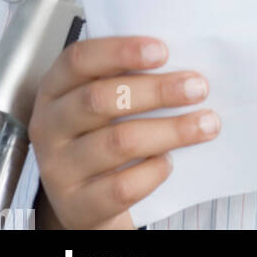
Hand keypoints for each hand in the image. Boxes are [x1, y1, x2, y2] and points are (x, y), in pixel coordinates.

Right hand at [28, 36, 220, 228]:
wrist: (88, 199)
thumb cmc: (103, 134)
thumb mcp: (104, 101)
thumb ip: (129, 78)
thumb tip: (184, 62)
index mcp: (55, 88)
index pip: (79, 59)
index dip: (120, 52)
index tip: (162, 51)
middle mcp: (49, 126)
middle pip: (100, 99)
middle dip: (157, 91)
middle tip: (198, 87)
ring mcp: (58, 168)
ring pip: (118, 142)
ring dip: (170, 130)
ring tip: (206, 124)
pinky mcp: (76, 205)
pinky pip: (121, 186)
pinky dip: (152, 171)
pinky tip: (170, 162)